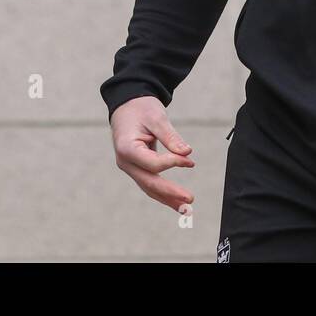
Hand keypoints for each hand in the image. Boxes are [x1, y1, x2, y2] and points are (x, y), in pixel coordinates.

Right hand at [110, 96, 195, 212]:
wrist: (127, 105)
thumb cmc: (141, 109)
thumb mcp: (157, 118)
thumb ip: (170, 137)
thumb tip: (187, 154)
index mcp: (126, 148)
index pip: (152, 163)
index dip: (172, 163)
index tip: (190, 161)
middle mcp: (125, 162)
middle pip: (149, 182)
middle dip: (170, 193)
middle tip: (190, 200)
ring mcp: (130, 167)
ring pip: (149, 187)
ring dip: (168, 198)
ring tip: (186, 210)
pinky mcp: (137, 168)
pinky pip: (150, 183)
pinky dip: (164, 192)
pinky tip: (177, 202)